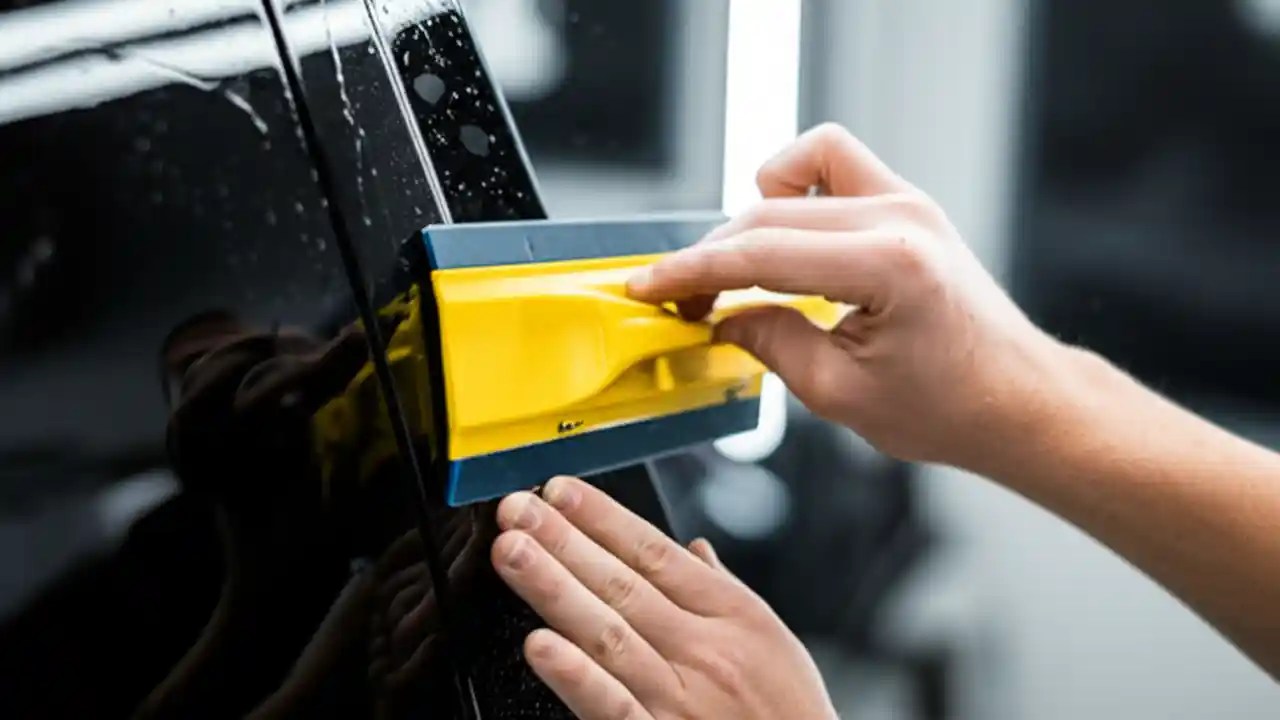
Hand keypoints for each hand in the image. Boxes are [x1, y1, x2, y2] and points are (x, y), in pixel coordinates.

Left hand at [491, 476, 837, 719]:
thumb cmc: (790, 711)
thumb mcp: (772, 638)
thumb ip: (723, 589)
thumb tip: (690, 548)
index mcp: (730, 614)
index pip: (653, 553)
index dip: (603, 518)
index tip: (559, 490)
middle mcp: (703, 650)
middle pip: (622, 584)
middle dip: (564, 540)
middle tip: (517, 508)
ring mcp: (678, 699)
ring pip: (607, 634)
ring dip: (555, 589)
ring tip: (513, 553)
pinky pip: (612, 707)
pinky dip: (576, 676)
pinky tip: (541, 646)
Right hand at [627, 123, 1067, 468]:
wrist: (1016, 400)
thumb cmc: (951, 407)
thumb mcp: (842, 394)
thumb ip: (771, 345)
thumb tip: (722, 318)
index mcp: (887, 266)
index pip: (760, 253)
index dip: (691, 271)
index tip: (648, 285)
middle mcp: (900, 218)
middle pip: (765, 216)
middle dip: (711, 258)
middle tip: (683, 303)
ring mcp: (907, 202)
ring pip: (792, 181)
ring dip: (749, 223)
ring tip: (735, 276)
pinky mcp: (908, 203)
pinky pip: (833, 162)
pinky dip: (793, 188)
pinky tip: (783, 231)